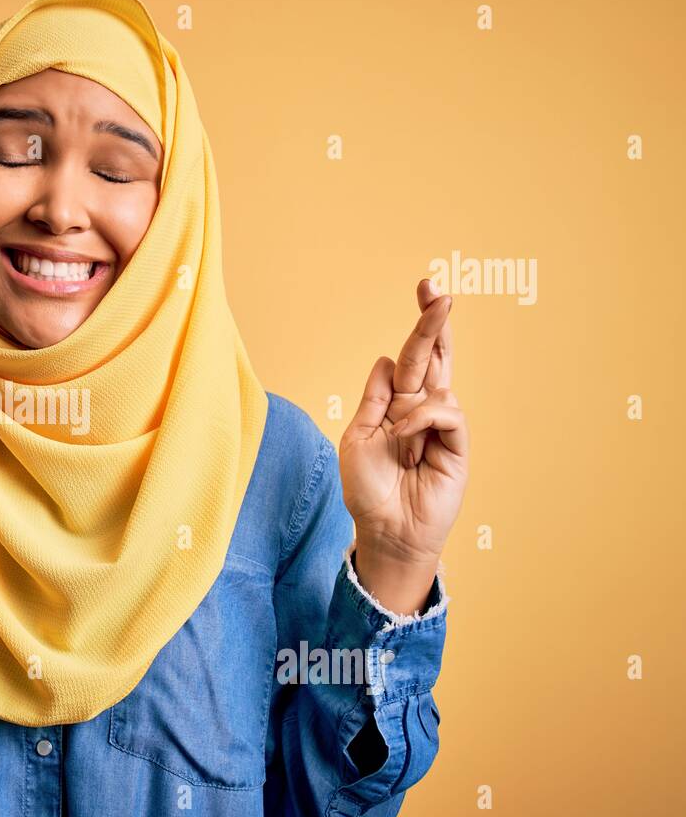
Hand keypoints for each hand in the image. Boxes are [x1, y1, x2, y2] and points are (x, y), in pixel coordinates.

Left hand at [339, 279, 468, 609]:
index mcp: (396, 403)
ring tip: (398, 437)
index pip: (411, 355)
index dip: (421, 323)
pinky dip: (426, 417)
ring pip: (441, 383)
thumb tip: (385, 360)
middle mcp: (422, 409)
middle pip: (434, 356)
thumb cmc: (367, 489)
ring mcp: (442, 427)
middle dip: (435, 322)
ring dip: (412, 403)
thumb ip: (374, 399)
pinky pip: (450, 412)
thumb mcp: (358, 436)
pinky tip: (410, 436)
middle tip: (438, 289)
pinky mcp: (458, 446)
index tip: (427, 286)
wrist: (384, 531)